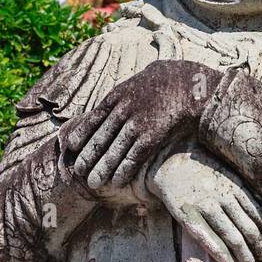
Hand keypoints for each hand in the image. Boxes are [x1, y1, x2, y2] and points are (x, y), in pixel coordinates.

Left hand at [59, 60, 221, 190]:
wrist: (191, 83)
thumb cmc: (169, 78)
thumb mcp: (141, 77)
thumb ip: (128, 90)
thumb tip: (118, 95)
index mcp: (118, 95)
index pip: (93, 118)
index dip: (81, 134)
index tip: (71, 147)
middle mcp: (123, 110)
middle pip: (99, 138)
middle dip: (88, 156)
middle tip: (78, 171)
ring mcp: (136, 123)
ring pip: (113, 151)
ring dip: (102, 169)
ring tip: (93, 183)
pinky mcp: (151, 136)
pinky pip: (133, 157)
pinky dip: (123, 171)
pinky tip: (117, 181)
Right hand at [148, 145, 261, 261]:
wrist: (169, 164)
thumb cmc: (201, 169)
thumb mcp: (226, 171)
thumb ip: (244, 186)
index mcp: (234, 185)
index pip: (257, 212)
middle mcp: (222, 197)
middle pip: (248, 228)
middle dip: (259, 246)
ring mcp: (206, 208)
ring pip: (233, 238)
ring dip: (244, 256)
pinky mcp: (189, 218)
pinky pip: (211, 242)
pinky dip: (224, 258)